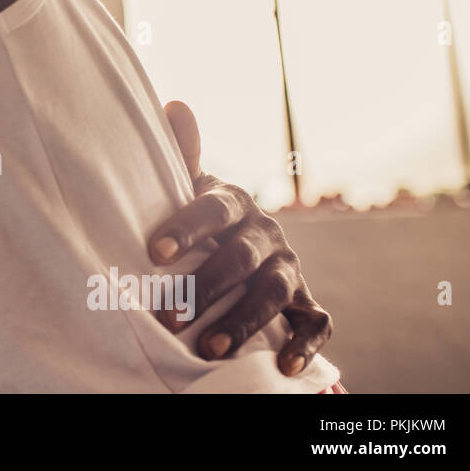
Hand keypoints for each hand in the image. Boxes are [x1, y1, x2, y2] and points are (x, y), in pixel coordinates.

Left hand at [147, 101, 332, 375]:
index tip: (155, 252)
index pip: (213, 209)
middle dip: (206, 287)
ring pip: (273, 293)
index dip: (187, 228)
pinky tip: (284, 367)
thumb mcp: (189, 189)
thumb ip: (182, 155)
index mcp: (234, 203)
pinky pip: (315, 323)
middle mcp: (266, 232)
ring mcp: (289, 267)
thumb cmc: (200, 219)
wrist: (239, 245)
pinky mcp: (305, 301)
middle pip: (241, 258)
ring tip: (208, 348)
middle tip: (170, 315)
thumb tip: (174, 104)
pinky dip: (304, 345)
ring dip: (242, 322)